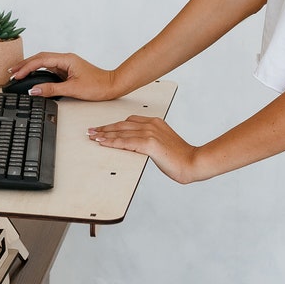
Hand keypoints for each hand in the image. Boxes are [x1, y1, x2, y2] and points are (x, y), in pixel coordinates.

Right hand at [8, 52, 122, 100]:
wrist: (112, 85)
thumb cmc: (97, 85)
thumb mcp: (72, 89)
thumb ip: (51, 89)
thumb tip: (34, 89)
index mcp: (66, 59)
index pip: (41, 60)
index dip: (26, 67)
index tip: (16, 75)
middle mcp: (65, 59)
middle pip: (39, 58)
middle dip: (24, 64)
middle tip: (11, 72)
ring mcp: (66, 64)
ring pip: (43, 62)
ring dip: (30, 67)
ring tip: (17, 73)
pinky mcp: (67, 70)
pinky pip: (49, 68)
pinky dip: (38, 71)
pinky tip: (32, 75)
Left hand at [88, 116, 202, 183]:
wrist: (193, 162)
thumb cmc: (180, 157)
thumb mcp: (163, 144)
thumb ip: (149, 141)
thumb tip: (135, 145)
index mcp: (155, 122)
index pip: (129, 121)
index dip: (114, 125)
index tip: (102, 128)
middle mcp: (151, 124)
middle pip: (122, 124)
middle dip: (105, 128)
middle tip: (91, 131)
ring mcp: (150, 132)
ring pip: (121, 132)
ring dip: (105, 135)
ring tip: (93, 137)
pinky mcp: (149, 143)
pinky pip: (125, 142)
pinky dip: (112, 142)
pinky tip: (103, 143)